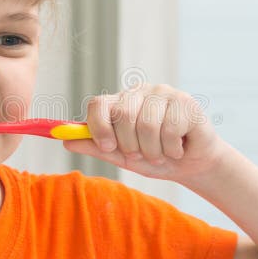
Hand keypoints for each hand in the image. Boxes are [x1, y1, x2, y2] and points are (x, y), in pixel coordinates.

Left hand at [62, 84, 224, 182]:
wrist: (191, 165)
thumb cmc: (155, 158)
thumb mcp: (121, 156)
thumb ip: (96, 147)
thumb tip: (65, 141)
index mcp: (121, 102)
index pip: (99, 103)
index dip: (99, 127)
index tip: (107, 147)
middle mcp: (140, 93)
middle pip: (122, 115)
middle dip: (131, 146)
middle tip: (143, 154)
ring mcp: (163, 94)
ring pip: (146, 125)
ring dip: (153, 151)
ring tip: (161, 153)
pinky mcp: (185, 101)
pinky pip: (170, 129)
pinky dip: (172, 149)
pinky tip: (178, 148)